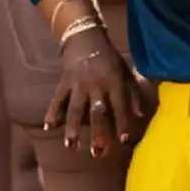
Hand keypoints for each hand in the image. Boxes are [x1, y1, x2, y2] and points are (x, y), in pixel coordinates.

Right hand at [46, 29, 143, 157]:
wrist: (85, 37)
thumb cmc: (109, 57)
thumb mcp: (126, 70)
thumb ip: (133, 92)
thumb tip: (141, 114)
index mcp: (114, 81)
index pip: (120, 105)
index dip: (123, 122)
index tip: (124, 140)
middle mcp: (97, 84)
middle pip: (97, 111)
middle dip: (98, 132)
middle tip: (98, 152)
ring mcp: (78, 84)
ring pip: (75, 109)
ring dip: (72, 129)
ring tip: (71, 147)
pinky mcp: (63, 82)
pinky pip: (57, 99)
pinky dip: (51, 113)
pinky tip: (48, 128)